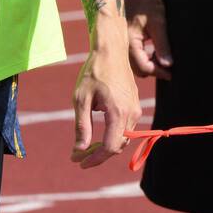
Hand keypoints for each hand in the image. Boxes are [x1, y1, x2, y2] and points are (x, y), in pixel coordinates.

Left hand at [71, 33, 142, 168]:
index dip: (94, 159)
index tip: (78, 162)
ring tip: (85, 147)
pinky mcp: (135, 105)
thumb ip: (82, 126)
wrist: (111, 51)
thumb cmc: (93, 72)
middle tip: (77, 155)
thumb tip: (80, 149)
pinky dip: (113, 136)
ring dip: (105, 146)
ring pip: (123, 139)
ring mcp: (135, 109)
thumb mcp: (81, 99)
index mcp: (118, 112)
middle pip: (117, 146)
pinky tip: (97, 134)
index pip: (110, 147)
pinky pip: (126, 128)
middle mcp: (131, 113)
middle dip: (98, 155)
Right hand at [125, 0, 171, 80]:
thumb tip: (168, 65)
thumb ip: (162, 45)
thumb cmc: (148, 2)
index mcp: (129, 42)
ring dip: (148, 61)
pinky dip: (144, 54)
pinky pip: (134, 53)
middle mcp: (123, 44)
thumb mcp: (159, 24)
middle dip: (153, 68)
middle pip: (137, 68)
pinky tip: (153, 46)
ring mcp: (123, 41)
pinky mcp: (125, 37)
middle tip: (168, 65)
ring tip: (162, 54)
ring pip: (135, 61)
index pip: (143, 67)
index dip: (159, 72)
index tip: (171, 74)